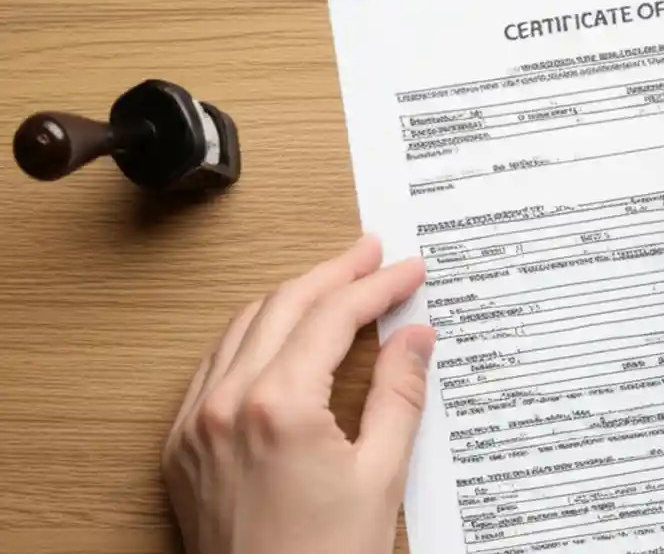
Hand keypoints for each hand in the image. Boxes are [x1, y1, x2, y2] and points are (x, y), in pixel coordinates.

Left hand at [162, 235, 433, 553]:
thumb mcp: (381, 477)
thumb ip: (399, 397)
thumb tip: (414, 338)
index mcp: (278, 407)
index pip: (333, 317)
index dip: (375, 286)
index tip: (407, 270)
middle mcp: (225, 406)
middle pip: (283, 307)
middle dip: (333, 273)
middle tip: (371, 253)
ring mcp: (195, 425)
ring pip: (242, 329)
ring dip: (291, 298)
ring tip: (333, 283)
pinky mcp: (181, 448)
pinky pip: (214, 367)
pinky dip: (253, 337)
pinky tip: (280, 336)